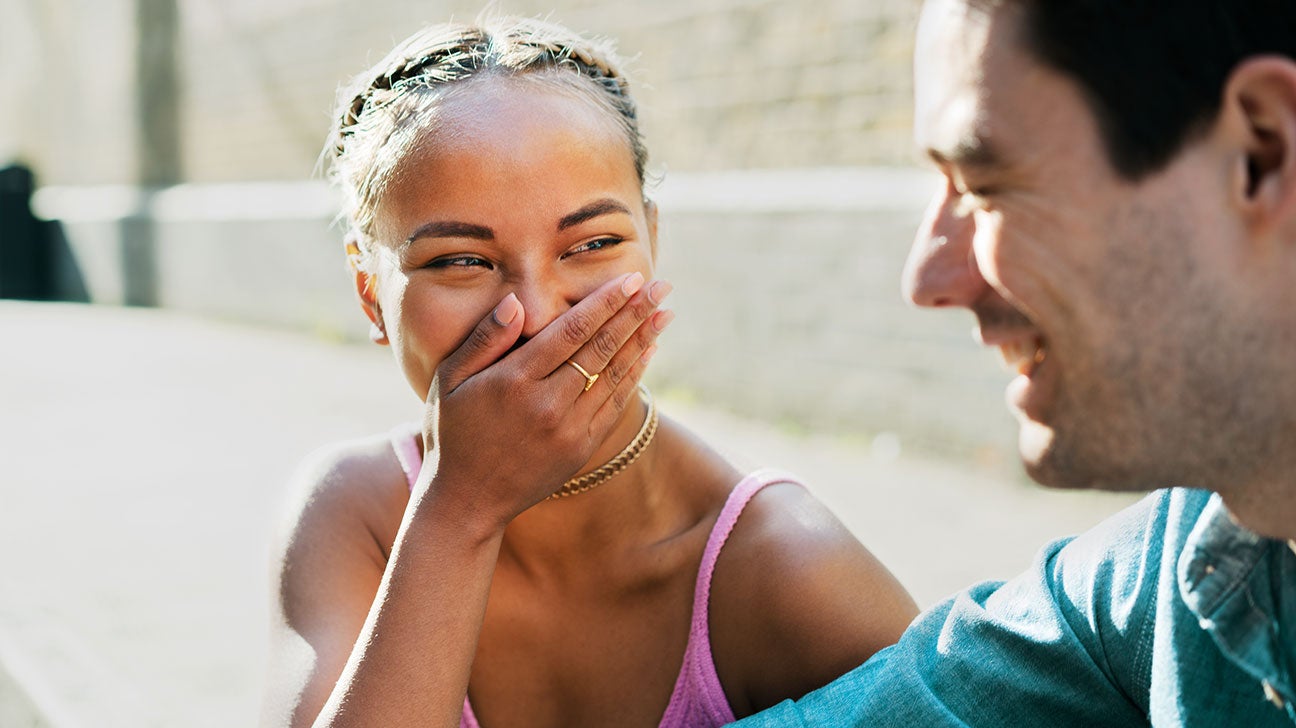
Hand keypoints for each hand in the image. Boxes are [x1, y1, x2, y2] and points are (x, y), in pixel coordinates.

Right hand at [414, 272, 672, 531]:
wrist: (467, 501)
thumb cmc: (453, 433)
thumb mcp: (450, 381)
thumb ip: (484, 339)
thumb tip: (515, 302)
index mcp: (514, 381)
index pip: (571, 331)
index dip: (604, 303)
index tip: (631, 280)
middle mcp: (547, 404)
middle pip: (600, 349)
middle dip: (634, 314)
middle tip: (662, 287)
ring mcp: (568, 430)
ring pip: (614, 375)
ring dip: (643, 341)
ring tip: (664, 312)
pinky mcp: (581, 449)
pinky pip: (615, 404)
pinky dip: (634, 375)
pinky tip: (648, 351)